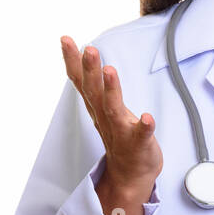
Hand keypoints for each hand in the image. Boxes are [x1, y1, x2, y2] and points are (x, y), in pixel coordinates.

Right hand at [60, 35, 162, 195]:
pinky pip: (141, 135)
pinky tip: (148, 118)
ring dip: (111, 90)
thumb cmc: (118, 134)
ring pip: (113, 109)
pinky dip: (144, 126)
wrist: (130, 175)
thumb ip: (93, 83)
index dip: (72, 60)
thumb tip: (82, 53)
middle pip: (94, 91)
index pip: (81, 81)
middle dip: (90, 69)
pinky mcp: (139, 144)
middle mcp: (105, 116)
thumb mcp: (101, 106)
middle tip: (89, 48)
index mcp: (96, 106)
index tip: (65, 39)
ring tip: (110, 70)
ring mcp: (121, 130)